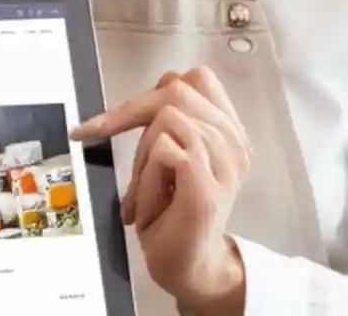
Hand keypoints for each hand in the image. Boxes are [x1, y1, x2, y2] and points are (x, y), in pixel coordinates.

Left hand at [71, 68, 249, 313]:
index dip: (152, 92)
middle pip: (176, 89)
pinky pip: (163, 149)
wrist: (191, 267)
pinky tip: (151, 202)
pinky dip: (145, 177)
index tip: (113, 121)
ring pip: (167, 118)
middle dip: (139, 120)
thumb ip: (169, 127)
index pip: (196, 78)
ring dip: (143, 156)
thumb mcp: (172, 159)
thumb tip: (139, 103)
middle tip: (137, 166)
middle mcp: (234, 142)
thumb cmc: (175, 214)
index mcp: (229, 131)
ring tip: (149, 191)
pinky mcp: (206, 187)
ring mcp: (223, 164)